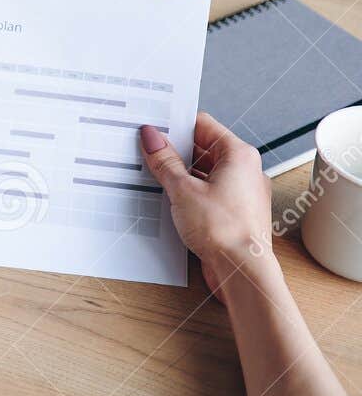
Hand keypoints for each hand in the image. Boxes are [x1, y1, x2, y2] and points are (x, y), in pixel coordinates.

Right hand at [140, 112, 277, 301]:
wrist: (242, 270)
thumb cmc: (225, 230)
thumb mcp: (183, 189)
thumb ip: (165, 161)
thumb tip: (153, 138)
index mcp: (239, 155)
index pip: (203, 125)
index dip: (175, 126)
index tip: (153, 130)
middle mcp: (245, 170)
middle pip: (204, 149)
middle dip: (175, 153)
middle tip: (149, 156)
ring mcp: (242, 192)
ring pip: (205, 172)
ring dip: (181, 175)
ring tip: (158, 181)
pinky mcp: (235, 212)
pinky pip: (208, 192)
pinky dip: (190, 193)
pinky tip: (172, 201)